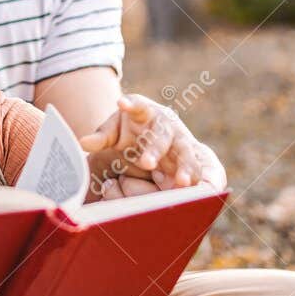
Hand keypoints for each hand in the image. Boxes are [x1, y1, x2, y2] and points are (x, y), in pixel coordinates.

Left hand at [79, 94, 225, 199]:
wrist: (152, 142)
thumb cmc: (131, 133)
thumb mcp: (114, 132)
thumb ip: (102, 137)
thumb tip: (83, 142)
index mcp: (147, 113)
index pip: (139, 107)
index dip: (131, 105)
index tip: (121, 104)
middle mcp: (168, 127)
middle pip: (163, 136)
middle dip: (155, 149)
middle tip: (145, 163)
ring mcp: (184, 145)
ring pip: (187, 155)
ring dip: (186, 168)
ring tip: (182, 182)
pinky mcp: (196, 163)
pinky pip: (207, 170)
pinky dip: (209, 179)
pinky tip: (211, 191)